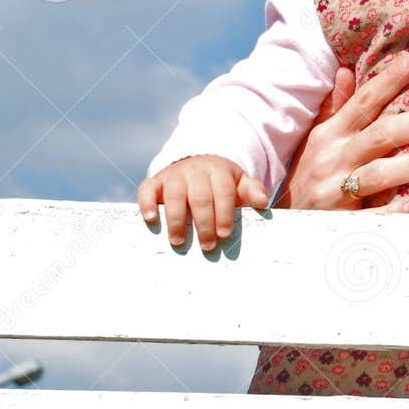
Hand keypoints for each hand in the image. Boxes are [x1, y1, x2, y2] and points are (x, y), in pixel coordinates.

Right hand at [137, 155, 268, 250]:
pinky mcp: (155, 181)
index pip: (222, 191)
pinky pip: (147, 189)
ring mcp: (173, 175)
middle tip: (207, 245)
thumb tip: (262, 202)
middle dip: (203, 222)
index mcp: (218, 171)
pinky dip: (147, 203)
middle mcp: (195, 171)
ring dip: (177, 219)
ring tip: (179, 241)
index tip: (224, 233)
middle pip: (199, 196)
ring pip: (174, 195)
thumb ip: (251, 191)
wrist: (197, 163)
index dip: (224, 212)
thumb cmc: (220, 182)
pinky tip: (151, 219)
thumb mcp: (238, 182)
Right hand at [274, 52, 408, 213]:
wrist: (283, 223)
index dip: (390, 79)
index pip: (364, 101)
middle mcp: (333, 158)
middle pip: (379, 135)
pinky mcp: (341, 220)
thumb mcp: (316, 139)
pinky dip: (396, 210)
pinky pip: (373, 215)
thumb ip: (334, 107)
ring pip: (378, 174)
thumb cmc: (308, 174)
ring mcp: (336, 190)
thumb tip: (346, 70)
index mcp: (330, 134)